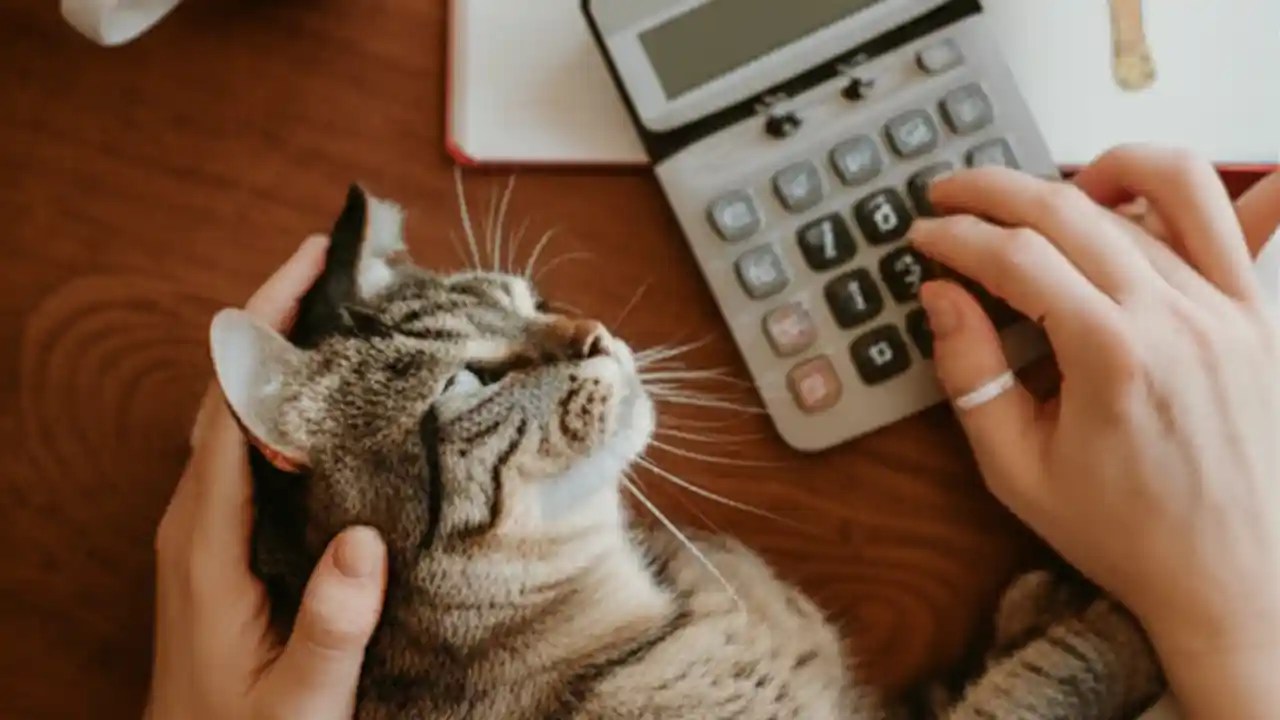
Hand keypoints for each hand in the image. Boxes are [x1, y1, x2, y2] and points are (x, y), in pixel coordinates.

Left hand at [146, 235, 387, 719]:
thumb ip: (329, 627)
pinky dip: (286, 399)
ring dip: (283, 353)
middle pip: (230, 389)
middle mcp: (196, 516)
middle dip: (276, 316)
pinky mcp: (225, 536)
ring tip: (344, 308)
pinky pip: (251, 444)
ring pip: (239, 411)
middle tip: (342, 264)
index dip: (265, 328)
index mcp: (206, 540)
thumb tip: (366, 541)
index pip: (230, 405)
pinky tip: (332, 395)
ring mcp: (206, 523)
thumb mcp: (297, 700)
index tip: (311, 266)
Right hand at [909, 147, 1279, 718]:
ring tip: (1047, 190)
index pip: (1017, 258)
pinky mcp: (1258, 314)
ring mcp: (1228, 309)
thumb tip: (941, 298)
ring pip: (1158, 194)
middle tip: (952, 194)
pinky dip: (1216, 188)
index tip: (926, 237)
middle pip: (1072, 209)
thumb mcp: (1016, 470)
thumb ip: (970, 376)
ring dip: (1090, 171)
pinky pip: (1242, 222)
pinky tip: (1177, 181)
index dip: (958, 237)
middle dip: (997, 190)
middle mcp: (1176, 318)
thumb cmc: (1126, 533)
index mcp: (1112, 359)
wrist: (1231, 578)